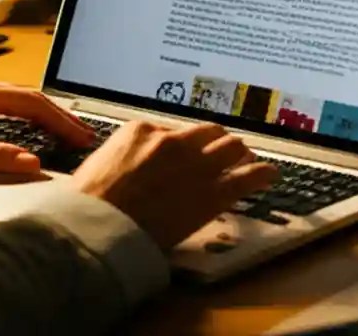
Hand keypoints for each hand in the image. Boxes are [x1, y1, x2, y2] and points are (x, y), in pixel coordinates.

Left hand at [0, 78, 93, 172]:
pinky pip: (5, 103)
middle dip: (60, 115)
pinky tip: (30, 125)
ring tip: (65, 130)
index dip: (60, 120)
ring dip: (45, 113)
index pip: (32, 103)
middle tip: (83, 135)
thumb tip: (31, 162)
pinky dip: (26, 114)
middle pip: (30, 97)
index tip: (81, 136)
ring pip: (18, 98)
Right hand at [72, 122, 277, 248]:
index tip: (183, 153)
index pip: (172, 130)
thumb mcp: (97, 165)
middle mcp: (172, 141)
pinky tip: (269, 174)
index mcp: (140, 130)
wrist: (98, 228)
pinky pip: (246, 177)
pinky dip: (260, 174)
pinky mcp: (211, 193)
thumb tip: (127, 165)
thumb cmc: (88, 203)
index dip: (181, 144)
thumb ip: (121, 157)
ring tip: (247, 158)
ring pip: (231, 146)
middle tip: (222, 150)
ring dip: (239, 152)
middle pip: (207, 132)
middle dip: (216, 140)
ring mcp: (195, 165)